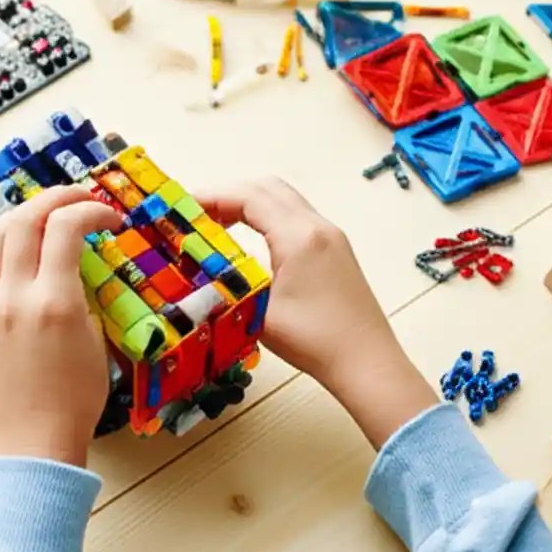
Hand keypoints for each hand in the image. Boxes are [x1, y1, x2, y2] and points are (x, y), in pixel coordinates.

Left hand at [0, 186, 122, 466]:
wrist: (31, 446)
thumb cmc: (75, 402)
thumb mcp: (94, 340)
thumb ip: (81, 294)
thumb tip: (75, 264)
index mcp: (52, 303)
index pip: (65, 227)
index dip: (89, 209)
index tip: (107, 216)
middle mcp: (12, 299)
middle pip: (22, 220)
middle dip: (54, 198)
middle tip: (77, 199)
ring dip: (21, 218)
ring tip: (43, 218)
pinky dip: (6, 259)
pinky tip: (23, 266)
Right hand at [199, 177, 435, 447]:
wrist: (368, 362)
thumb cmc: (315, 342)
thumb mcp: (258, 315)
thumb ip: (224, 288)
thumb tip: (189, 276)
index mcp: (299, 237)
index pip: (249, 197)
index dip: (213, 196)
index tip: (183, 207)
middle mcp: (318, 226)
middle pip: (267, 188)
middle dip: (228, 194)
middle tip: (197, 214)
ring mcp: (331, 236)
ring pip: (284, 200)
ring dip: (249, 204)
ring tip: (217, 225)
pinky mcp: (336, 249)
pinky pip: (296, 217)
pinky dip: (268, 217)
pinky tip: (250, 240)